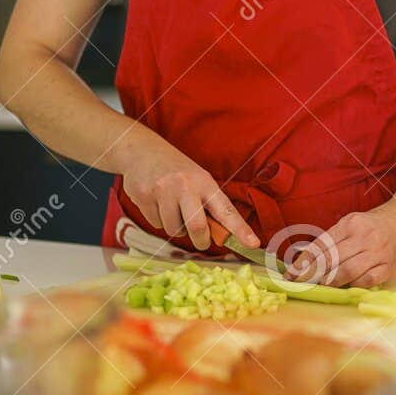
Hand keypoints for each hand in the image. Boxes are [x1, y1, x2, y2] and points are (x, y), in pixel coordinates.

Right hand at [117, 129, 257, 250]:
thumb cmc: (177, 171)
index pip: (226, 210)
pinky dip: (159, 221)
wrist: (142, 150)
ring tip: (173, 210)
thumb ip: (208, 206)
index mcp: (204, 182)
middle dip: (201, 240)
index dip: (240, 229)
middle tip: (202, 241)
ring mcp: (162, 191)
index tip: (253, 244)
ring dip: (176, 228)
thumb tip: (220, 237)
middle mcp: (185, 185)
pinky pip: (156, 224)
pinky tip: (157, 203)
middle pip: (197, 226)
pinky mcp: (144, 197)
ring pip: (173, 230)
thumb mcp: (198, 180)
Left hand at [289, 185, 395, 287]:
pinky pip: (365, 281)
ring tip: (320, 287)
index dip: (304, 262)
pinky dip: (352, 286)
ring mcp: (378, 252)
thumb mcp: (355, 224)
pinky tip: (345, 287)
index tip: (292, 274)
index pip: (322, 245)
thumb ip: (335, 240)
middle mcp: (364, 236)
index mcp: (351, 223)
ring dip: (329, 282)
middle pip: (331, 260)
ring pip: (346, 272)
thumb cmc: (378, 225)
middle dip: (312, 275)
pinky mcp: (388, 267)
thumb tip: (308, 261)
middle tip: (301, 284)